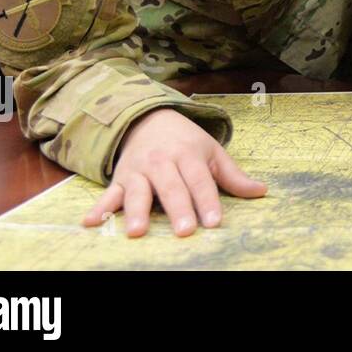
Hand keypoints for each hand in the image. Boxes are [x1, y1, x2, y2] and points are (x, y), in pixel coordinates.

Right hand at [82, 107, 266, 237]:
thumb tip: (262, 191)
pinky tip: (90, 223)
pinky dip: (99, 208)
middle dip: (178, 209)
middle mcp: (163, 162)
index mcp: (189, 155)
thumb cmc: (186, 141)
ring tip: (137, 232)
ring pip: (138, 192)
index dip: (208, 201)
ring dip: (135, 211)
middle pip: (172, 188)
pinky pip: (108, 194)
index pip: (201, 181)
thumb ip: (233, 176)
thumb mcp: (212, 152)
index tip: (215, 222)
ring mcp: (139, 171)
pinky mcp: (120, 179)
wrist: (148, 118)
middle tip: (185, 230)